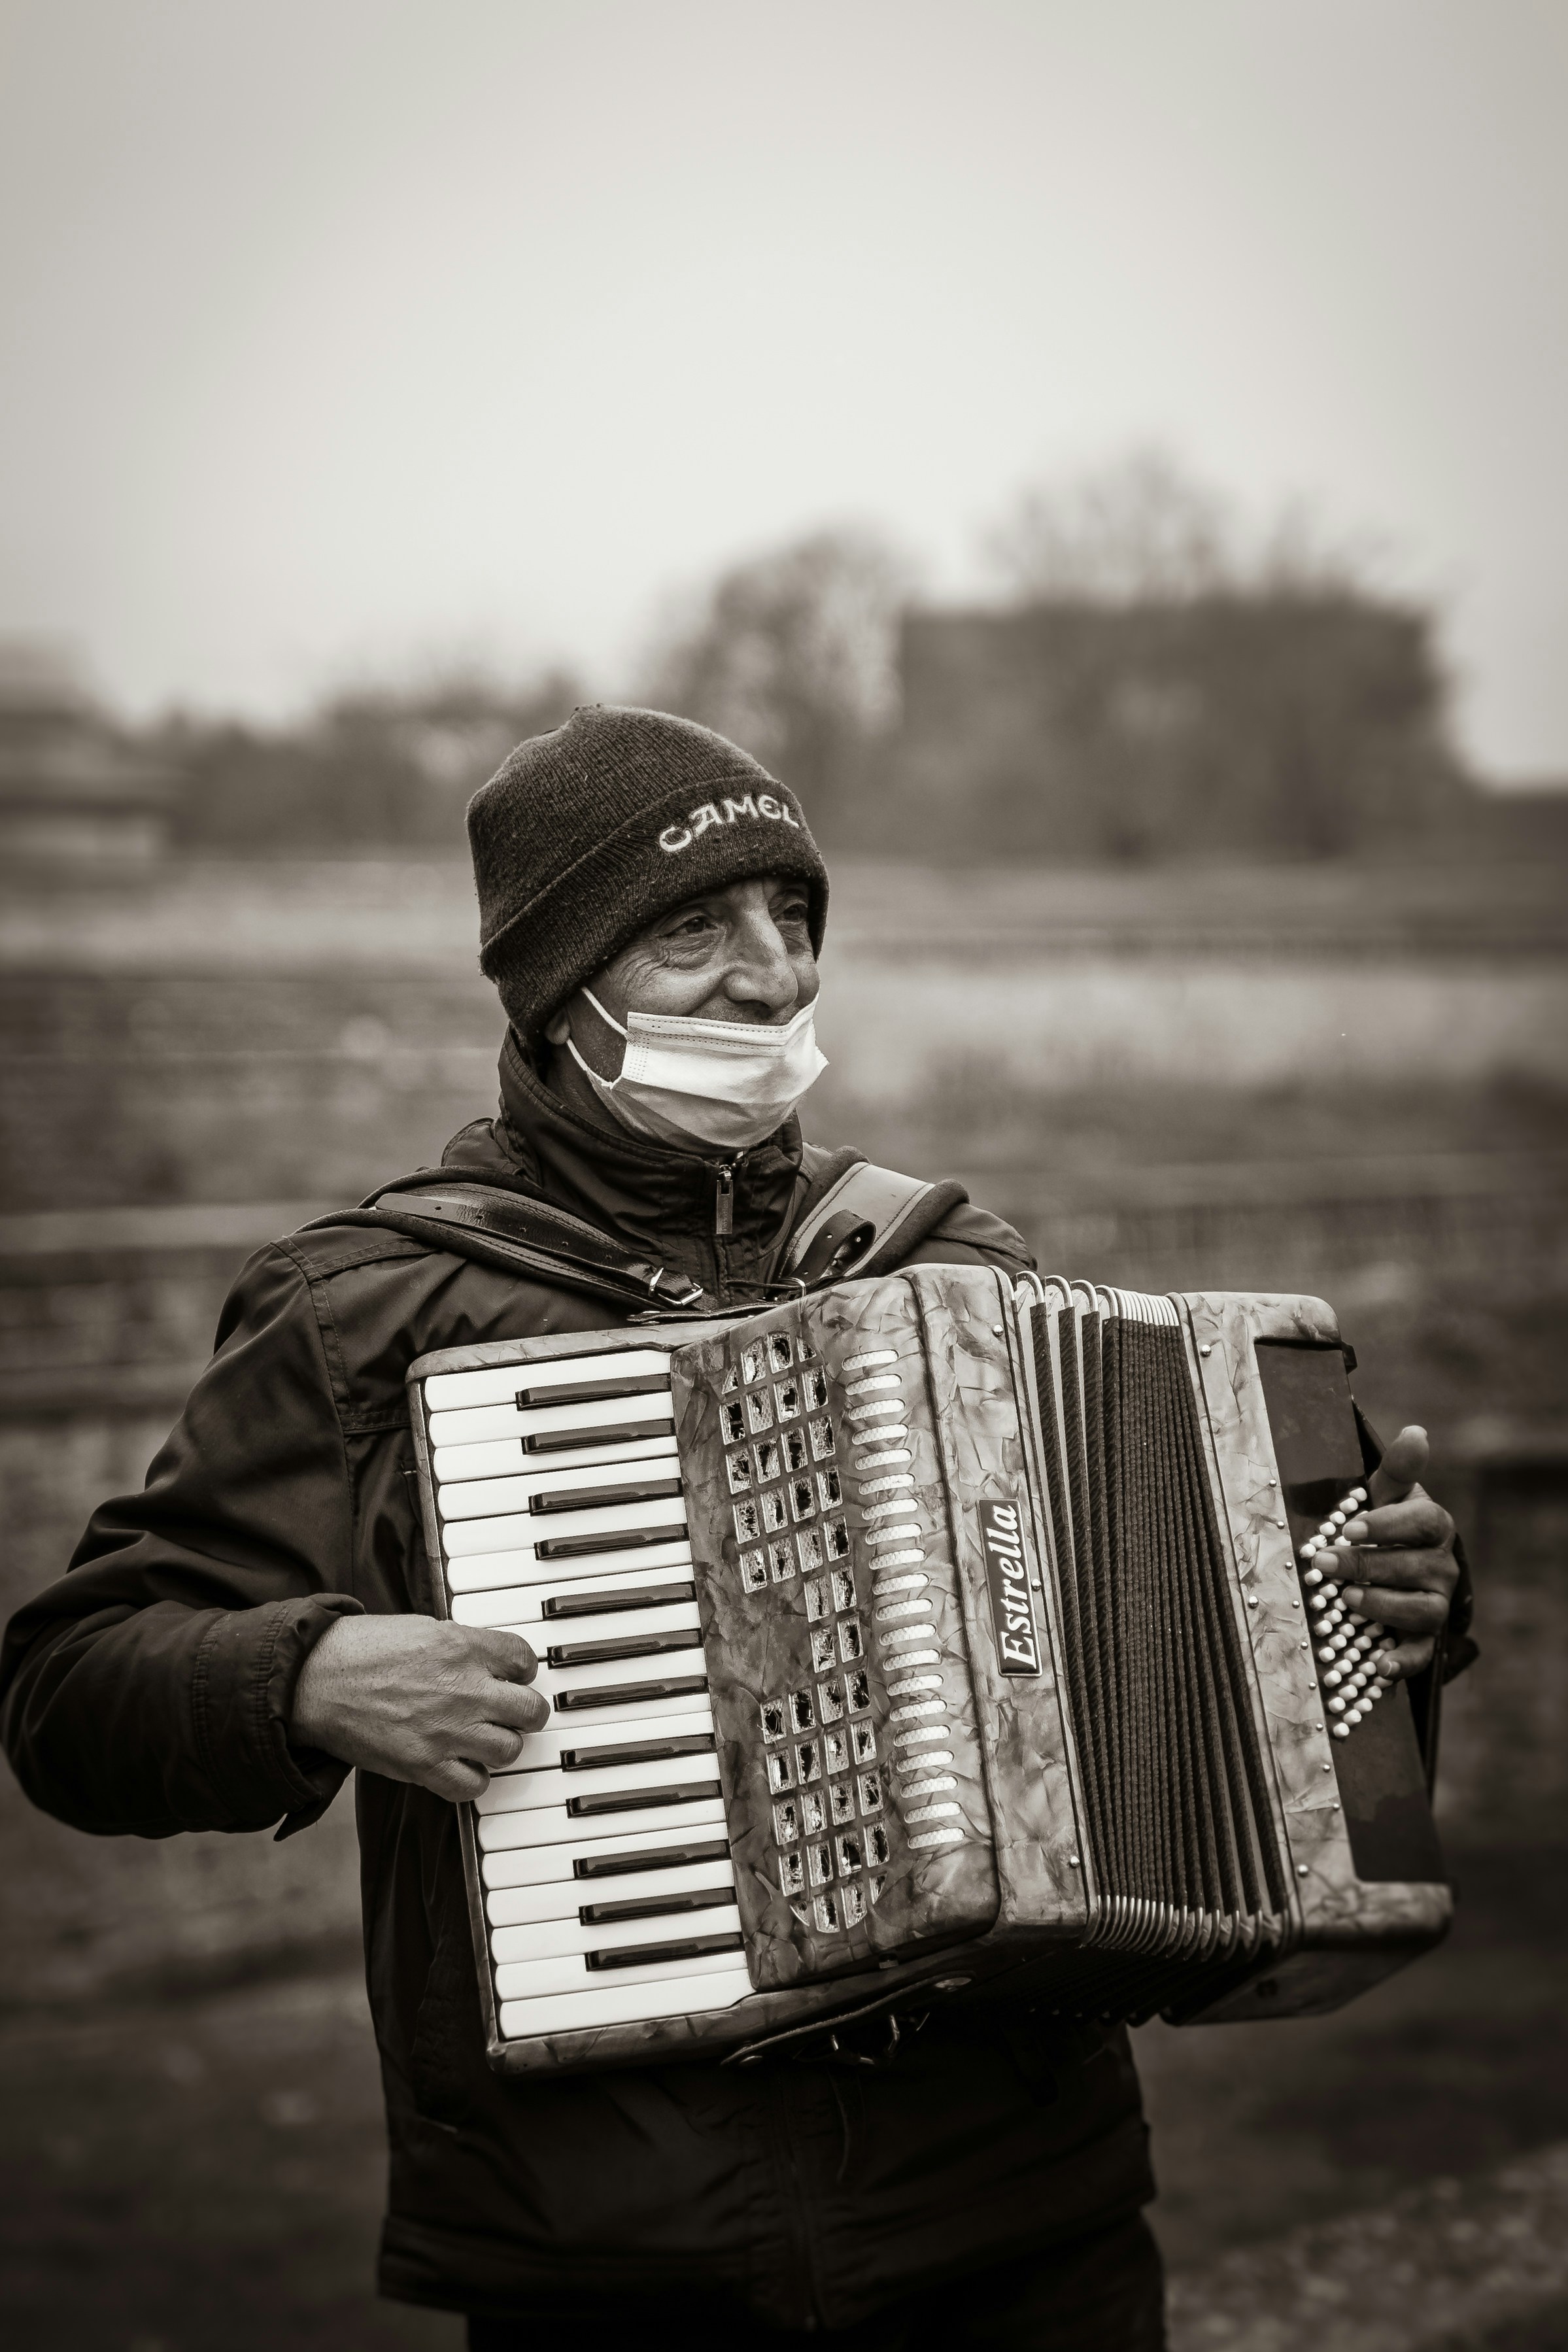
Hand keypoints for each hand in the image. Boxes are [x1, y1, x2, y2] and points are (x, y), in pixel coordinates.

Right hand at [290, 1615, 549, 1799]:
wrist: (314, 1680)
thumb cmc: (360, 1650)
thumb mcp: (421, 1629)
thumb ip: (461, 1646)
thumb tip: (488, 1663)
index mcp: (462, 1646)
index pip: (524, 1660)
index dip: (521, 1671)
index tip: (513, 1677)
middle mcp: (463, 1688)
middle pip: (529, 1710)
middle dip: (524, 1713)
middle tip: (512, 1714)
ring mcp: (446, 1730)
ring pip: (509, 1750)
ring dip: (499, 1746)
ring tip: (482, 1740)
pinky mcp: (423, 1765)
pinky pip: (473, 1785)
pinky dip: (472, 1779)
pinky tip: (461, 1765)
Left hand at [1326, 1425, 1457, 1681]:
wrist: (1394, 1563)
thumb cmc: (1381, 1520)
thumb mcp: (1384, 1491)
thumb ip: (1398, 1467)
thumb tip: (1417, 1432)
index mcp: (1432, 1526)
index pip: (1422, 1522)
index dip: (1387, 1525)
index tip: (1349, 1527)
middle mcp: (1441, 1565)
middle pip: (1414, 1567)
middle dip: (1367, 1565)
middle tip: (1324, 1562)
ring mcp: (1436, 1603)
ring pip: (1421, 1610)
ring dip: (1382, 1605)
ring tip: (1346, 1598)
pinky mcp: (1424, 1638)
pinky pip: (1419, 1655)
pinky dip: (1400, 1663)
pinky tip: (1377, 1666)